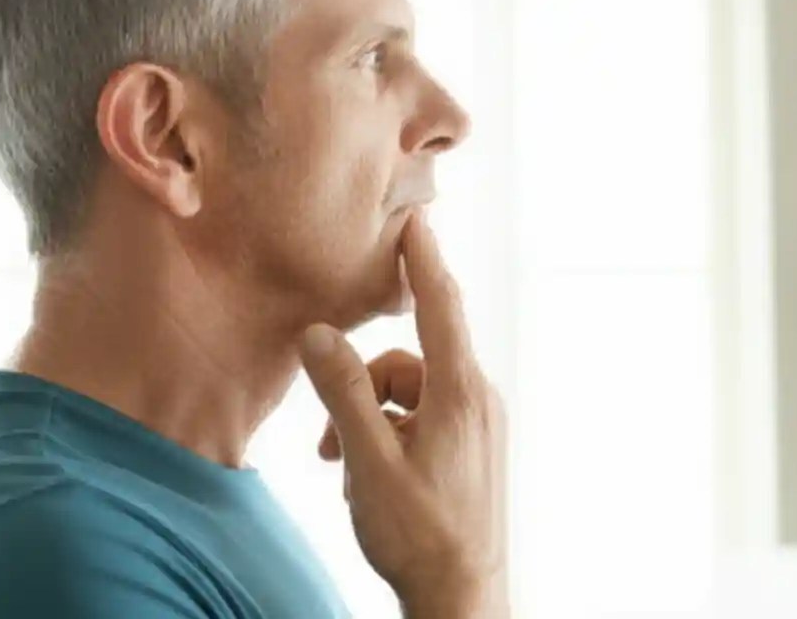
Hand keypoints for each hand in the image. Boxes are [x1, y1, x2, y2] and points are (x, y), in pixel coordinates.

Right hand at [298, 210, 507, 617]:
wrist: (463, 596)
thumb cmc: (418, 534)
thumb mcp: (369, 461)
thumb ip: (344, 393)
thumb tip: (319, 334)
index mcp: (459, 393)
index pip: (441, 304)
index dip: (423, 257)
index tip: (415, 215)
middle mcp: (476, 399)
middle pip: (411, 356)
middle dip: (362, 383)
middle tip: (327, 438)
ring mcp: (477, 424)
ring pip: (410, 390)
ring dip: (367, 416)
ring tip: (340, 464)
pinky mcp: (472, 446)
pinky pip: (422, 415)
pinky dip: (388, 431)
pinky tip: (366, 471)